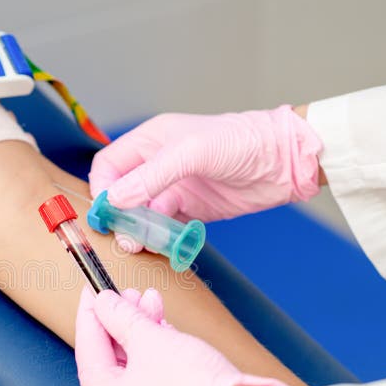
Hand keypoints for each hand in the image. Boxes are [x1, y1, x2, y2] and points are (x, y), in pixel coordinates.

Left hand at [74, 287, 291, 385]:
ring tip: (153, 302)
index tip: (92, 288)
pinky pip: (153, 384)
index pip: (87, 350)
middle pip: (112, 360)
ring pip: (134, 369)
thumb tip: (103, 304)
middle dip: (123, 321)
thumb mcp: (150, 340)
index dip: (90, 314)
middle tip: (131, 293)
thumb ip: (121, 318)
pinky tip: (166, 330)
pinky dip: (157, 356)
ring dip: (143, 333)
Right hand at [88, 106, 322, 229]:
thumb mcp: (192, 152)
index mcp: (151, 141)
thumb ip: (151, 176)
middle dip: (118, 215)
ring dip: (138, 230)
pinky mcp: (190, 210)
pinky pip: (164, 227)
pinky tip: (164, 243)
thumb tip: (115, 199)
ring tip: (140, 244)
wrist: (284, 162)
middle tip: (123, 235)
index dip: (102, 188)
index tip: (106, 212)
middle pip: (121, 193)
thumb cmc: (241, 142)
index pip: (109, 165)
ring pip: (141, 214)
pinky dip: (159, 237)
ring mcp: (174, 188)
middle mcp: (158, 164)